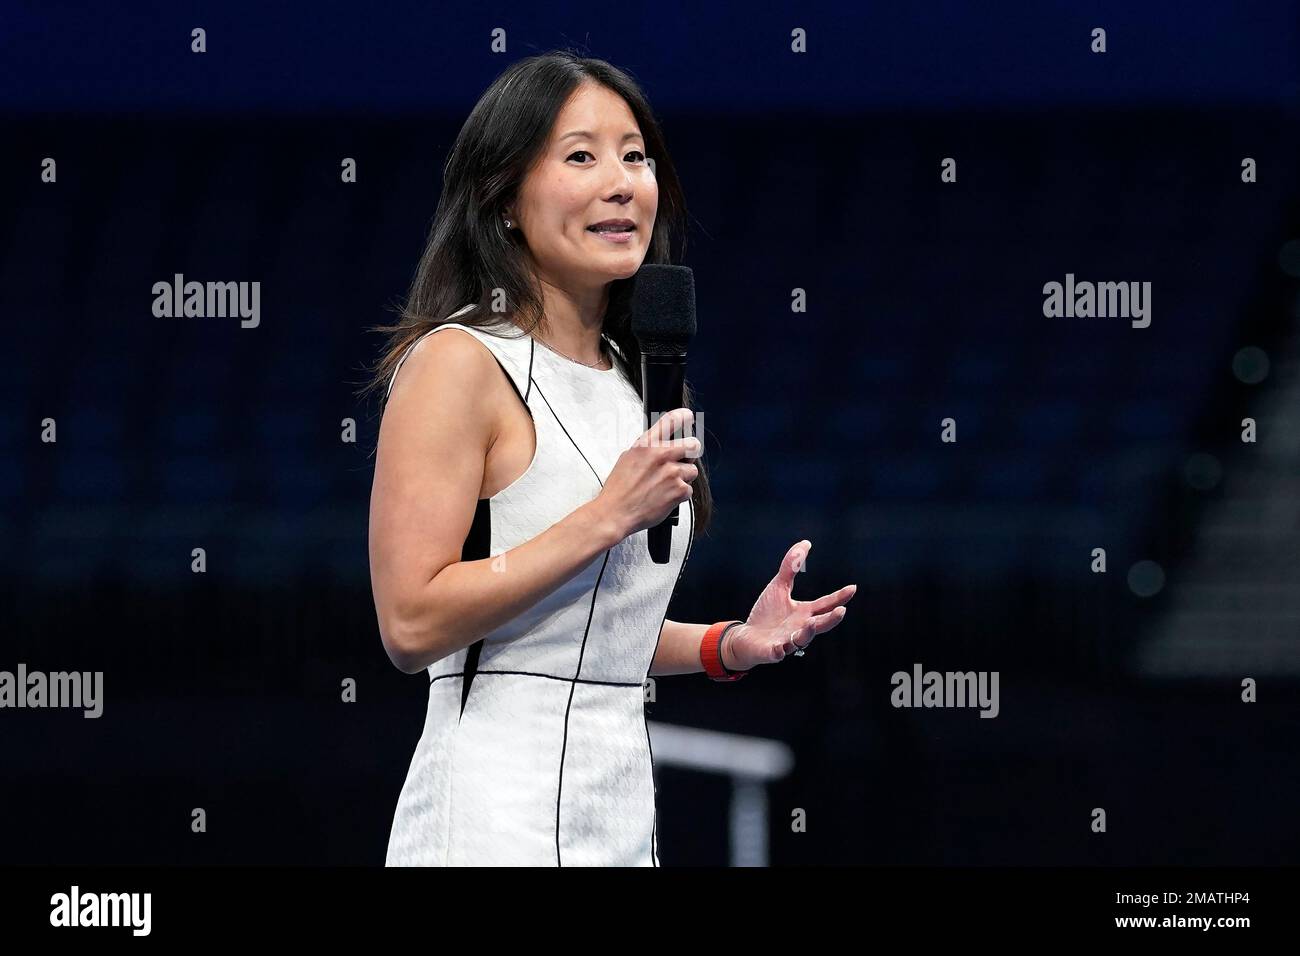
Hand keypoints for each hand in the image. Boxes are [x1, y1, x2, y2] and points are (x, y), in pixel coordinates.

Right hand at [592, 407, 699, 540]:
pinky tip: (665, 497)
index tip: (688, 417)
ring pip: (692, 471)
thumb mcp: (627, 459)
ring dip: (683, 478)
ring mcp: (672, 473)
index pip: (670, 421)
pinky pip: (689, 490)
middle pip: (693, 444)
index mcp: (646, 445)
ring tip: (666, 485)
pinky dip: (679, 495)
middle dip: (691, 452)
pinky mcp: (679, 490)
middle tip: (683, 459)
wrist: (616, 513)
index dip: (683, 416)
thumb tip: (658, 444)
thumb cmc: (619, 490)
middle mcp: (661, 456)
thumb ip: (646, 449)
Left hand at [723, 539, 856, 670]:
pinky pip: (777, 653)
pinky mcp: (772, 651)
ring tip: (810, 623)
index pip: (825, 604)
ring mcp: (787, 641)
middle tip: (841, 611)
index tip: (853, 588)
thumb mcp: (779, 587)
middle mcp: (800, 628)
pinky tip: (779, 647)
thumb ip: (791, 567)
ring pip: (801, 640)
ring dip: (807, 633)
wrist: (746, 637)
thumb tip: (806, 543)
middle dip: (831, 619)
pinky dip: (779, 651)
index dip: (839, 597)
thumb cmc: (767, 614)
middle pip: (820, 625)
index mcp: (804, 613)